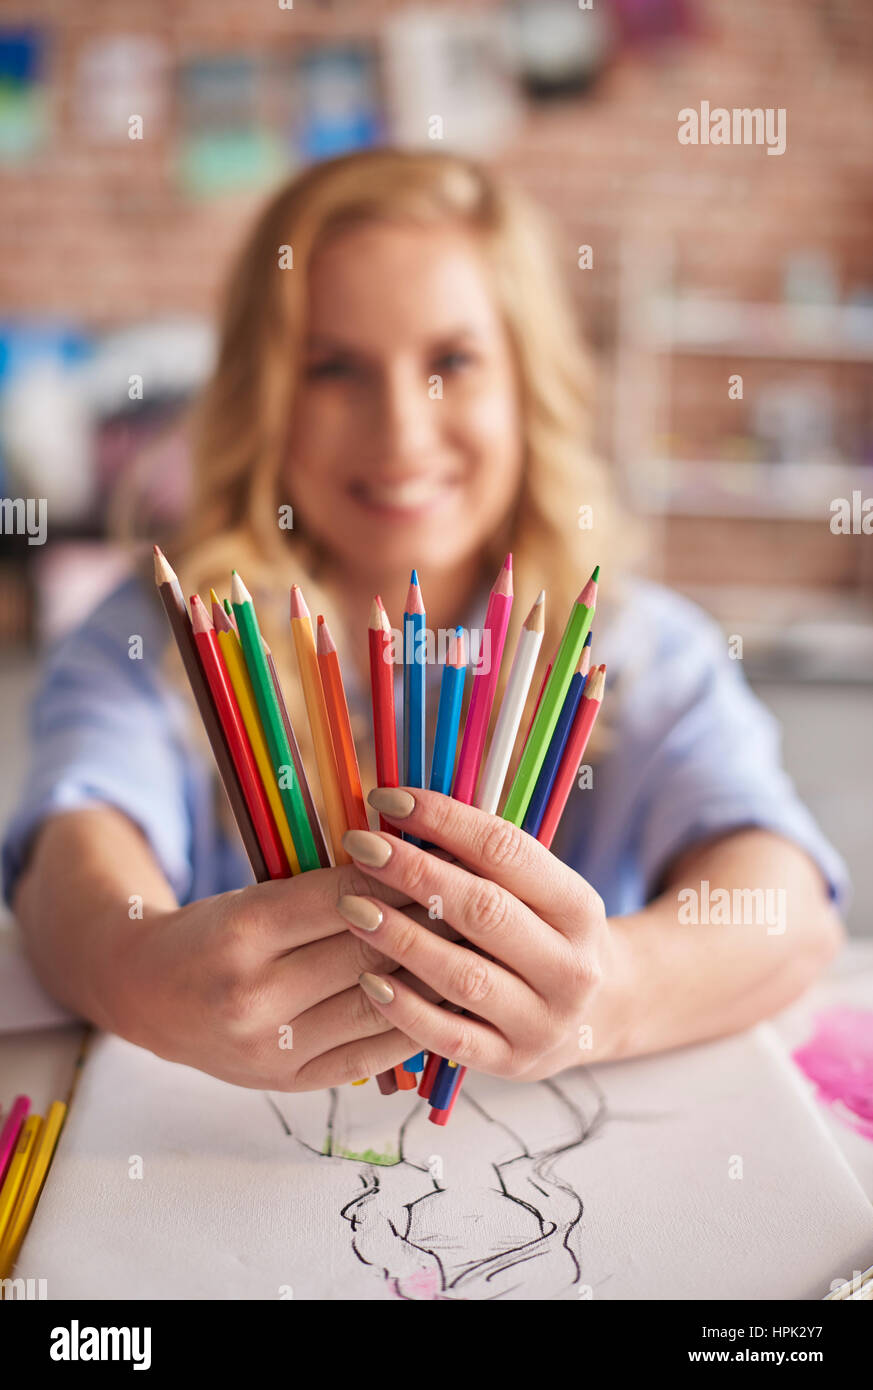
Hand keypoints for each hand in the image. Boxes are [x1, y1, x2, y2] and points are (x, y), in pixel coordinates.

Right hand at [113, 860, 457, 1090]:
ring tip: (474, 944)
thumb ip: (327, 885)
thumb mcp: (256, 893)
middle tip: (476, 895)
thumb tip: (419, 863)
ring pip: (381, 1004)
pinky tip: (449, 996)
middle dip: (427, 920)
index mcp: (241, 931)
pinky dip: (419, 1021)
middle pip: (367, 951)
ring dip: (435, 972)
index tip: (444, 854)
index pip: (343, 896)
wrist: (151, 998)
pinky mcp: (293, 1083)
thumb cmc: (215, 930)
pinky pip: (376, 1052)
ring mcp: (273, 1049)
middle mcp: (254, 995)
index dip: (400, 874)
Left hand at [335, 786, 624, 1081]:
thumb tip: (403, 810)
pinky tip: (369, 981)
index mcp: (578, 908)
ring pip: (465, 976)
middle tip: (361, 846)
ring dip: (402, 938)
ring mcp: (544, 1021)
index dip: (444, 820)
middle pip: (485, 910)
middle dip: (415, 873)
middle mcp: (571, 966)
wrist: (595, 1017)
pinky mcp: (514, 1063)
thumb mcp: (539, 893)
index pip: (507, 851)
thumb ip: (484, 861)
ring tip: (352, 907)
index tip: (389, 798)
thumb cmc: (543, 937)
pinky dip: (407, 1009)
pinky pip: (451, 1037)